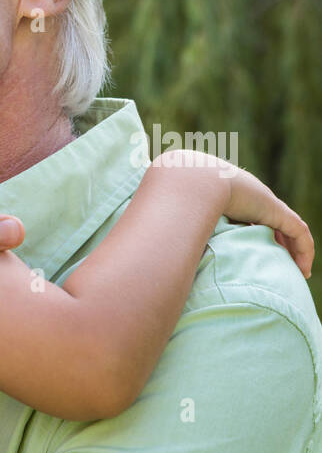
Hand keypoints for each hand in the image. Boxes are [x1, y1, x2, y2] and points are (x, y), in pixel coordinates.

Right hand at [149, 149, 313, 278]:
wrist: (188, 180)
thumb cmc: (175, 199)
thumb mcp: (172, 218)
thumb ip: (167, 232)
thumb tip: (149, 251)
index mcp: (226, 196)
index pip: (247, 216)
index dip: (253, 233)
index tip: (254, 252)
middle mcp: (248, 196)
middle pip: (271, 220)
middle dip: (279, 241)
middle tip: (282, 264)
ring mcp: (262, 202)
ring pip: (288, 227)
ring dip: (296, 249)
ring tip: (299, 271)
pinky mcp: (274, 209)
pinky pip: (298, 231)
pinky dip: (304, 250)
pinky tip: (303, 270)